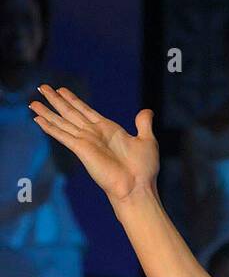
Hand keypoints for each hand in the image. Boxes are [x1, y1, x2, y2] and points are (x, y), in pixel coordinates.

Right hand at [29, 84, 158, 203]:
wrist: (138, 188)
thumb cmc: (144, 170)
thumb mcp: (147, 141)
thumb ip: (143, 125)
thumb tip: (146, 111)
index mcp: (108, 130)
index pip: (86, 111)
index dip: (73, 100)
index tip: (61, 90)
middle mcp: (94, 134)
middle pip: (70, 113)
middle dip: (55, 100)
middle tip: (42, 87)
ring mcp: (86, 142)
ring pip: (62, 122)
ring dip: (47, 112)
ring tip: (33, 102)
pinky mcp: (81, 150)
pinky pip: (62, 135)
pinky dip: (49, 127)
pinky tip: (37, 120)